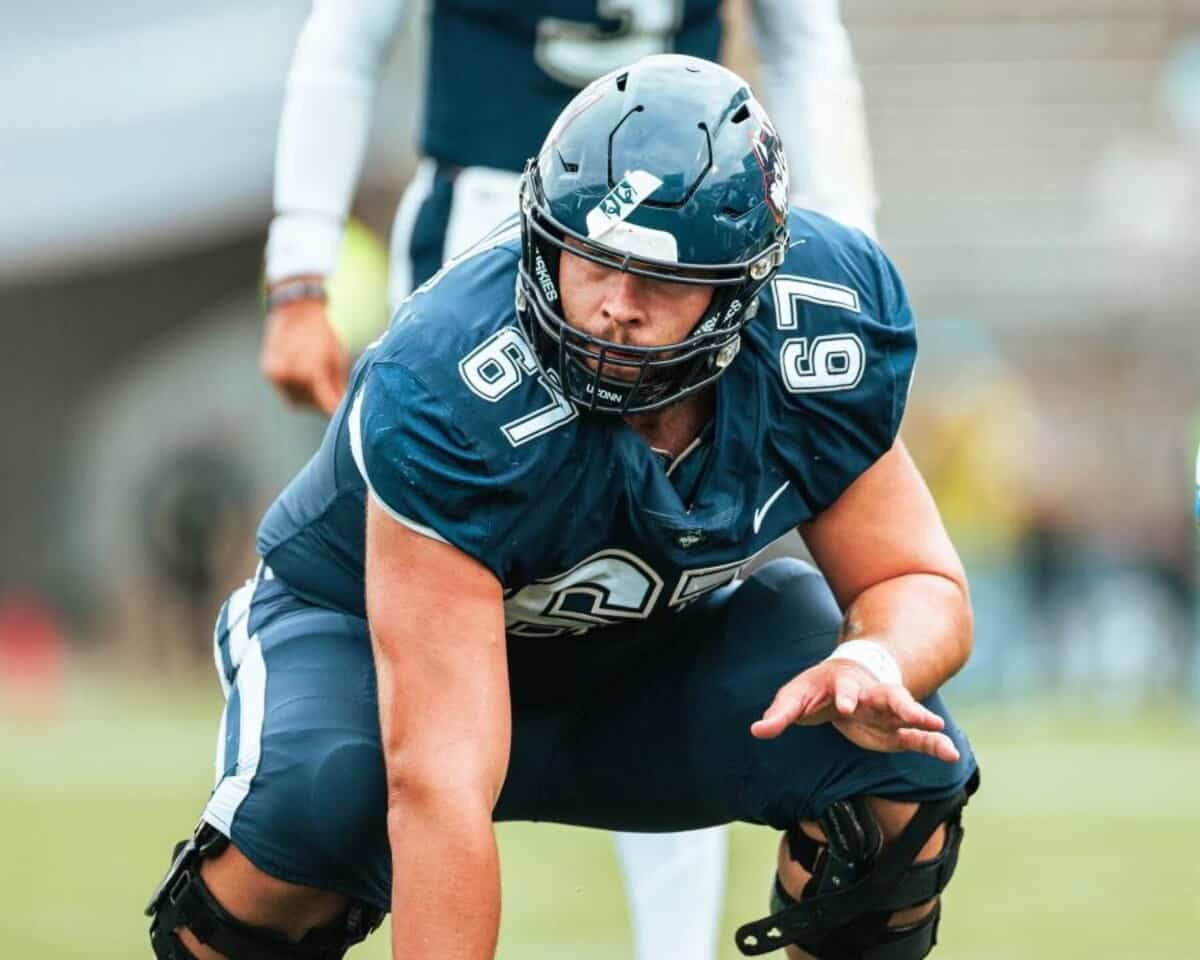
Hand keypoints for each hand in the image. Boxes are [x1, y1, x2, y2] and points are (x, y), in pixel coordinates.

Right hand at [260, 295, 348, 415]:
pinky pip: (286, 391)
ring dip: (309, 397)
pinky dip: (295, 388)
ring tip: (316, 379)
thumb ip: (339, 387)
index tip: (344, 414)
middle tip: (331, 393)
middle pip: (312, 404)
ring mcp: (277, 376)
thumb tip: (343, 408)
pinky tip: (302, 375)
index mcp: (312, 371)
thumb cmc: (323, 334)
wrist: (296, 311)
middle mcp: (292, 375)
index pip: (327, 405)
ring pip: (297, 401)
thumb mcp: (338, 359)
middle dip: (323, 402)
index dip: (336, 411)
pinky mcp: (269, 373)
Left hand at [750, 659, 959, 762]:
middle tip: (911, 712)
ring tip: (940, 728)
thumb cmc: (817, 689)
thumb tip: (756, 731)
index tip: (845, 705)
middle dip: (897, 703)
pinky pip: (918, 737)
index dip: (843, 696)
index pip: (843, 689)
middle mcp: (869, 695)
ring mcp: (886, 712)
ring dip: (923, 719)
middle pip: (886, 695)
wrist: (846, 680)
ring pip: (908, 712)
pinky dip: (934, 744)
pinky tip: (951, 755)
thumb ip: (780, 714)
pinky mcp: (896, 731)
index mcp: (842, 684)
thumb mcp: (795, 697)